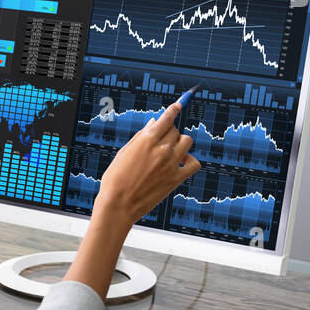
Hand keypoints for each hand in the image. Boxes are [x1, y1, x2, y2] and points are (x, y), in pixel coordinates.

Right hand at [95, 101, 200, 226]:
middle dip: (169, 132)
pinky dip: (190, 161)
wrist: (118, 205)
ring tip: (170, 152)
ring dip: (180, 143)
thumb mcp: (124, 153)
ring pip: (187, 142)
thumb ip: (141, 136)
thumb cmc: (115, 179)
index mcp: (146, 140)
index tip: (179, 104)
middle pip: (175, 130)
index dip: (173, 110)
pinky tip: (180, 163)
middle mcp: (161, 149)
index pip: (166, 118)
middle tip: (160, 141)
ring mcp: (171, 164)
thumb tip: (154, 123)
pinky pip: (194, 163)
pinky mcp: (176, 178)